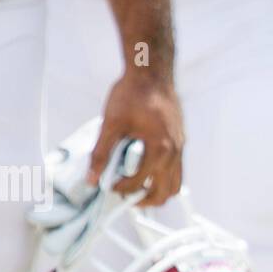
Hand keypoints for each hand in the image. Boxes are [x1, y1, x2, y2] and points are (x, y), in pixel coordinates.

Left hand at [90, 70, 184, 206]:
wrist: (152, 72)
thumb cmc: (134, 93)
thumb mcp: (111, 123)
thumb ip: (101, 153)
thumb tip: (92, 177)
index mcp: (159, 148)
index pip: (140, 181)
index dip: (122, 188)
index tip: (109, 185)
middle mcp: (174, 151)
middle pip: (165, 192)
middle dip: (145, 199)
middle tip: (126, 196)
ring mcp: (180, 147)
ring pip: (176, 184)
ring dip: (158, 191)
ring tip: (138, 189)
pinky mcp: (180, 141)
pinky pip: (177, 170)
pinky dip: (164, 178)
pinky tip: (148, 171)